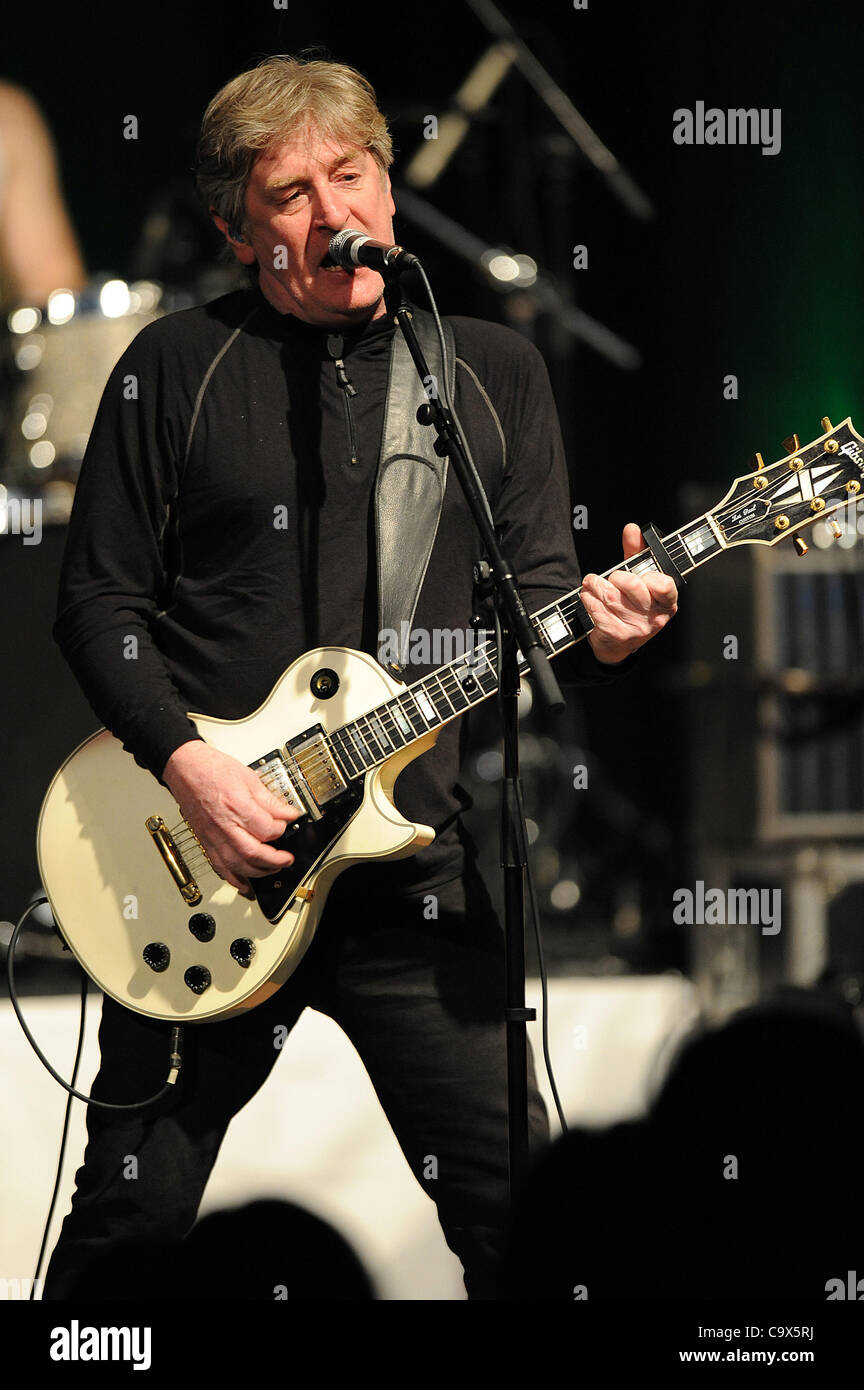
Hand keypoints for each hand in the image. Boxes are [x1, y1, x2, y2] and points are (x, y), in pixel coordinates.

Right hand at [162, 741, 299, 898]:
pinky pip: (219, 867)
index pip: (267, 829)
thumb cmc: (212, 769)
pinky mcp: (205, 842)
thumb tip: (288, 813)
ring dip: (258, 872)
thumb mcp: (248, 777)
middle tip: (287, 858)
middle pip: (253, 853)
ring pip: (237, 865)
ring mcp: (212, 836)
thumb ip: (270, 800)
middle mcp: (224, 825)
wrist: (185, 768)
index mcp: (237, 805)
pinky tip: (245, 884)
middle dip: (275, 860)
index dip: (282, 829)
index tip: (288, 824)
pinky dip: (234, 879)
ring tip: (273, 869)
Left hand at [581, 523, 677, 664]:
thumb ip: (636, 553)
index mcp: (666, 602)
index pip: (663, 585)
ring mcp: (635, 628)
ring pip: (610, 596)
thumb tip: (632, 530)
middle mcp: (654, 617)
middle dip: (616, 577)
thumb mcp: (639, 578)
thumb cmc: (631, 606)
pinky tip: (589, 597)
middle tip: (611, 578)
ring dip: (596, 586)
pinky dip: (588, 598)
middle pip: (632, 585)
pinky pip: (596, 608)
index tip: (640, 575)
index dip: (648, 576)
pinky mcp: (615, 634)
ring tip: (593, 584)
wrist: (617, 644)